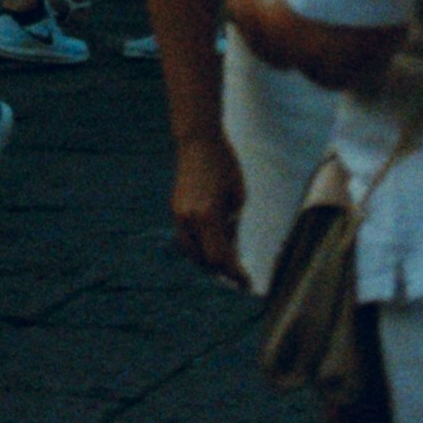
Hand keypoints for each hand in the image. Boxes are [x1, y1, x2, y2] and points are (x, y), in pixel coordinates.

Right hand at [167, 122, 243, 280]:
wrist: (198, 140)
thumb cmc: (224, 165)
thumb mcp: (237, 197)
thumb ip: (233, 227)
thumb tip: (233, 251)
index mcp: (207, 216)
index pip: (220, 258)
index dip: (235, 274)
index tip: (247, 283)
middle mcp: (189, 219)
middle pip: (204, 260)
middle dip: (222, 271)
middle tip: (238, 276)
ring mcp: (178, 214)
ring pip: (191, 253)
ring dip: (208, 261)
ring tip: (226, 264)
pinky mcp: (175, 208)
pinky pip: (186, 239)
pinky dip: (199, 248)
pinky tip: (212, 245)